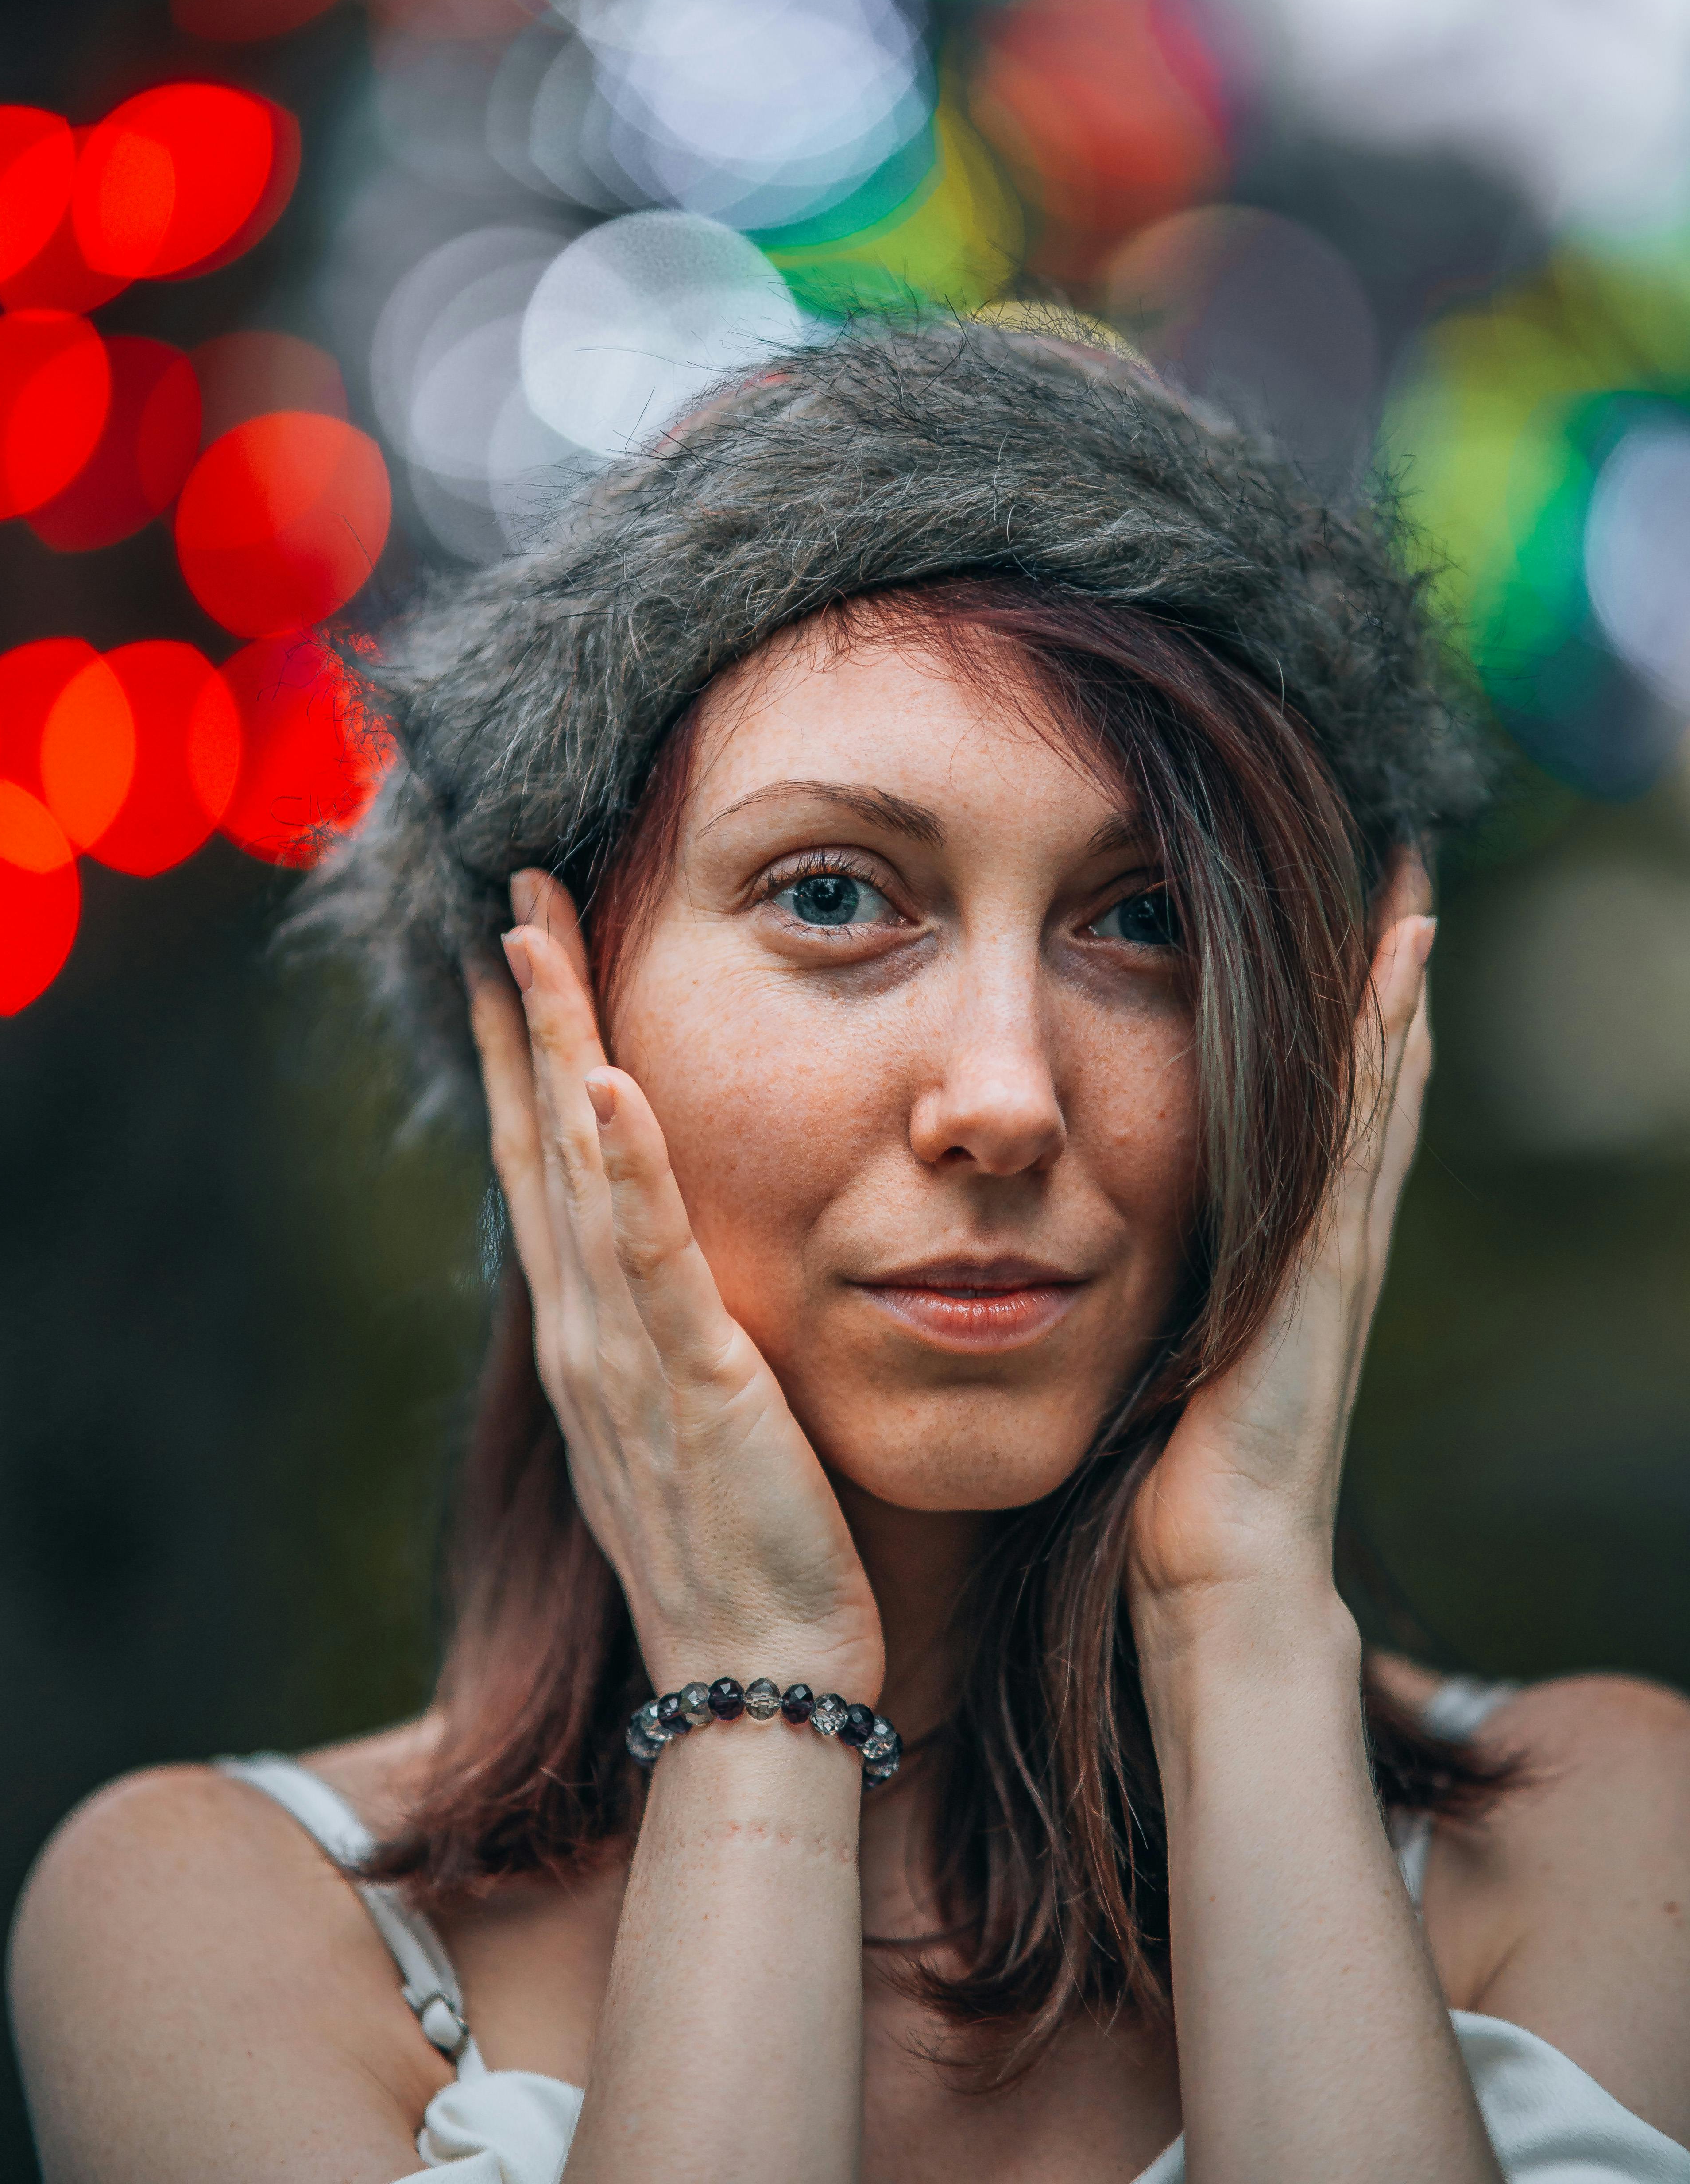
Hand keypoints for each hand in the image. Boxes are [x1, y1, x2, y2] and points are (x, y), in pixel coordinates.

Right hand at [466, 870, 884, 1703]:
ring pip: (575, 1170)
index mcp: (592, 1333)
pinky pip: (650, 1258)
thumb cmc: (747, 1549)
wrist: (759, 1679)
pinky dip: (623, 1169)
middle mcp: (585, 1330)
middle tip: (508, 890)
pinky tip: (603, 1081)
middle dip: (522, 1009)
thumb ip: (681, 1332)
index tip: (511, 950)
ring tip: (531, 934)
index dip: (524, 1051)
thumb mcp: (696, 1418)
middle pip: (539, 1136)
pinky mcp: (693, 1383)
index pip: (545, 1162)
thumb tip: (689, 1262)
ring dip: (553, 1043)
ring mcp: (626, 1355)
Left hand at [1125, 858, 1435, 1640]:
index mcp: (1272, 1268)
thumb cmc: (1164, 1493)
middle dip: (1383, 996)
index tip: (1345, 943)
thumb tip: (1059, 1257)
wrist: (1217, 1581)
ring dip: (1393, 1006)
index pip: (1312, 1127)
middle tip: (1404, 888)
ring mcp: (1332, 1263)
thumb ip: (1131, 1308)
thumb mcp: (1146, 1366)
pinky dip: (1379, 1066)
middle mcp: (1319, 1253)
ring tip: (1410, 906)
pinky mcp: (1323, 1278)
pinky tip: (1393, 991)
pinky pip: (1354, 1148)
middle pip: (1365, 1097)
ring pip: (1371, 1105)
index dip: (1338, 1040)